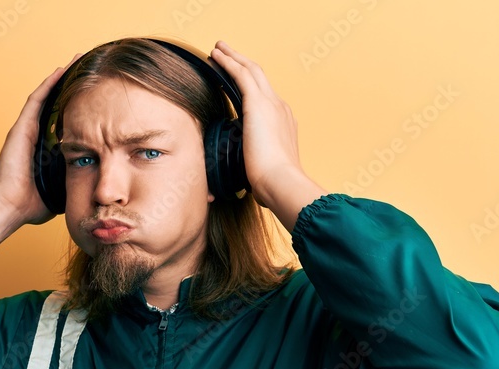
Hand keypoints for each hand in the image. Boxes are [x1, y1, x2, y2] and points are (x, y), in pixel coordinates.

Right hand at [0, 53, 80, 226]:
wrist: (9, 208)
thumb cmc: (30, 206)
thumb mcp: (61, 192)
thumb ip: (74, 185)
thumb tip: (93, 188)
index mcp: (44, 149)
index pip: (64, 122)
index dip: (79, 108)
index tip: (96, 98)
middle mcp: (35, 135)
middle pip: (56, 104)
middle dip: (72, 87)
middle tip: (90, 70)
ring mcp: (27, 129)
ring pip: (47, 96)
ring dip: (62, 78)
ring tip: (78, 61)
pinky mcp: (21, 128)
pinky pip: (37, 100)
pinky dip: (49, 84)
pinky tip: (62, 70)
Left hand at [209, 41, 325, 227]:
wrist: (281, 182)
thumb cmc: (272, 186)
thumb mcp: (262, 175)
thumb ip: (255, 173)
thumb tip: (247, 189)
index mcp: (283, 124)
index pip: (264, 98)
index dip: (250, 87)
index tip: (237, 82)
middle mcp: (280, 109)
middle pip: (259, 77)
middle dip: (242, 63)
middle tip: (226, 53)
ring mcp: (272, 104)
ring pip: (250, 71)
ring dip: (233, 57)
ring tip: (218, 49)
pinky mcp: (259, 104)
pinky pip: (241, 75)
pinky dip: (228, 62)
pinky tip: (216, 56)